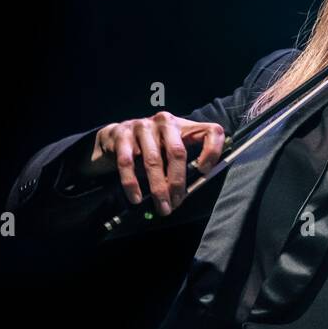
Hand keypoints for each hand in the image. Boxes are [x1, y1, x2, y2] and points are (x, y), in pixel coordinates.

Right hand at [87, 112, 225, 215]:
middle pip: (177, 152)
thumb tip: (185, 194)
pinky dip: (132, 183)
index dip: (213, 150)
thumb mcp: (169, 151)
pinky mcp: (122, 134)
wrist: (114, 137)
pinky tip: (136, 198)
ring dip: (158, 188)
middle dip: (177, 182)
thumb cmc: (150, 148)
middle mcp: (165, 122)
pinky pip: (128, 163)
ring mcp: (143, 126)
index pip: (211, 131)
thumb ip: (182, 166)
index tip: (205, 171)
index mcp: (184, 126)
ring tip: (161, 207)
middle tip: (176, 203)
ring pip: (153, 160)